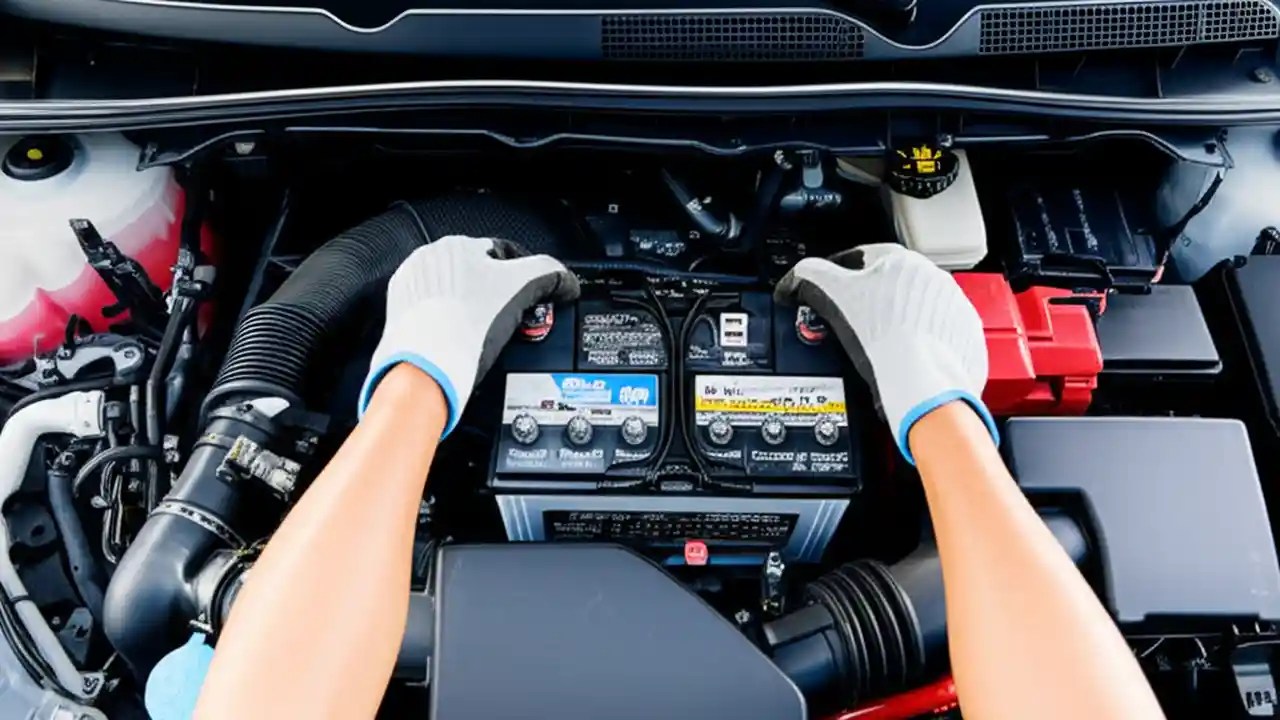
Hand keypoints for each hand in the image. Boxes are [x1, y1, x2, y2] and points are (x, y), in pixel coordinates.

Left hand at [360, 236, 579, 435]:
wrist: (427, 369)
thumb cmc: (467, 328)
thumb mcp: (523, 290)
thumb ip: (551, 274)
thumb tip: (565, 280)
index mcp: (458, 245)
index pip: (505, 255)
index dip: (524, 279)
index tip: (529, 300)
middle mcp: (429, 259)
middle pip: (477, 275)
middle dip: (494, 295)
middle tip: (507, 321)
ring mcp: (411, 286)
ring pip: (455, 294)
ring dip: (471, 308)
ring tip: (483, 332)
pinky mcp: (400, 312)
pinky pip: (434, 312)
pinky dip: (448, 322)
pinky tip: (459, 337)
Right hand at [775, 243, 995, 462]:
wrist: (923, 381)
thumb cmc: (882, 338)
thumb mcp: (832, 296)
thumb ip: (809, 276)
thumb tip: (795, 277)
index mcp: (900, 261)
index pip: (860, 258)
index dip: (836, 275)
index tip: (828, 292)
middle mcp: (932, 278)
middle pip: (890, 283)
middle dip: (869, 300)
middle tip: (851, 324)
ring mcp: (953, 307)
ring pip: (914, 308)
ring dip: (896, 320)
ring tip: (877, 345)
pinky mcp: (964, 335)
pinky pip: (936, 333)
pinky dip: (920, 342)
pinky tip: (903, 357)